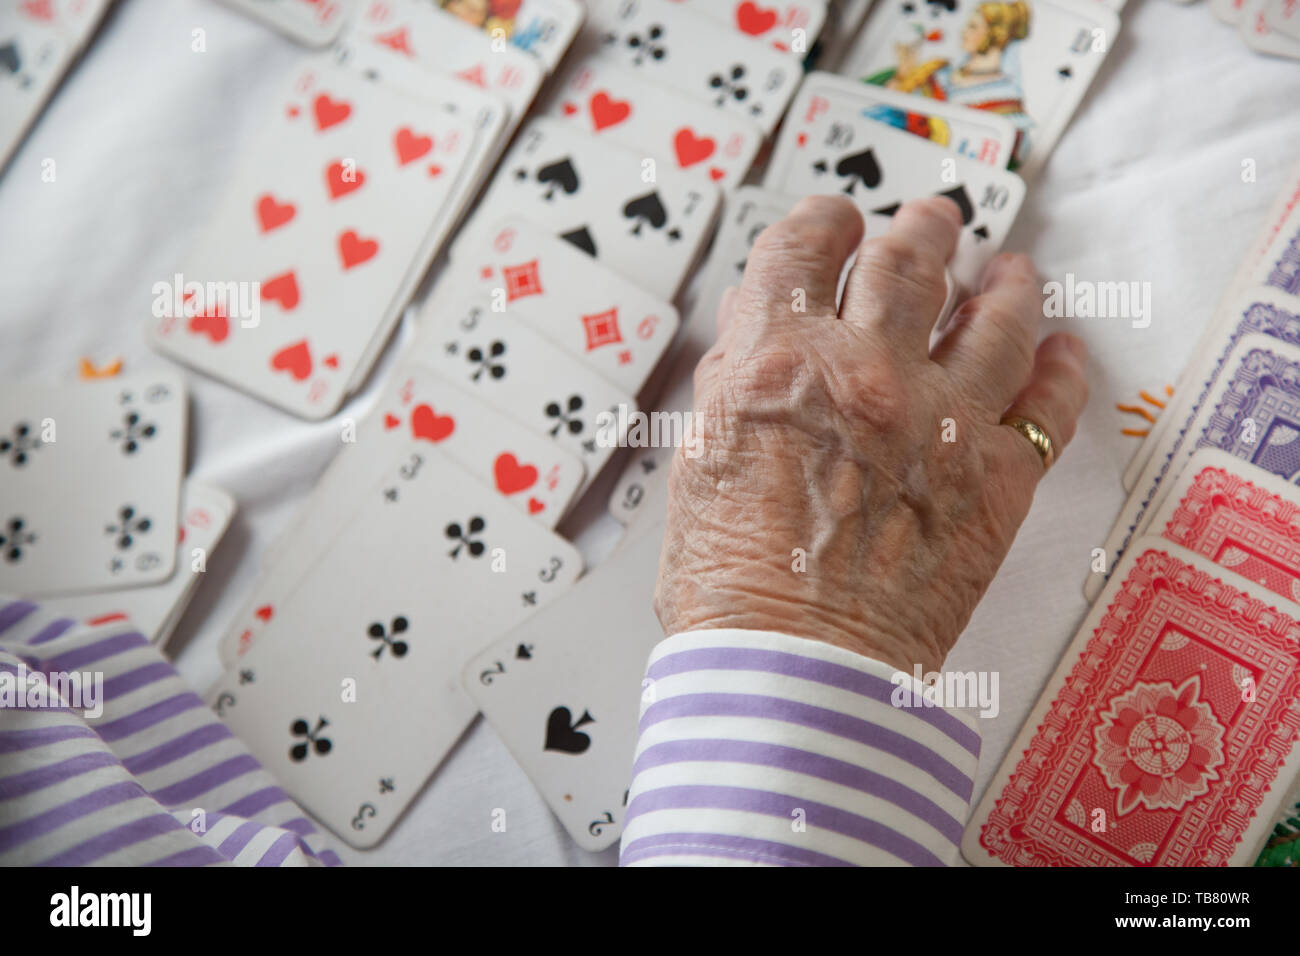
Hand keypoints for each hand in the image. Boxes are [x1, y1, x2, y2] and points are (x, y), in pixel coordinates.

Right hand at [654, 195, 1087, 672]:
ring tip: (1010, 268)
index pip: (803, 248)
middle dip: (920, 226)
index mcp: (776, 362)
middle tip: (932, 218)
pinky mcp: (1000, 479)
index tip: (834, 221)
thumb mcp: (699, 463)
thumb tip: (757, 327)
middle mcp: (864, 371)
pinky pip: (1050, 401)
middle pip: (907, 258)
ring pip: (997, 311)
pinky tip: (1064, 349)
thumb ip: (733, 383)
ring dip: (1005, 278)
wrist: (794, 673)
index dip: (821, 222)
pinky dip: (1063, 367)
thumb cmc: (731, 587)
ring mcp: (942, 419)